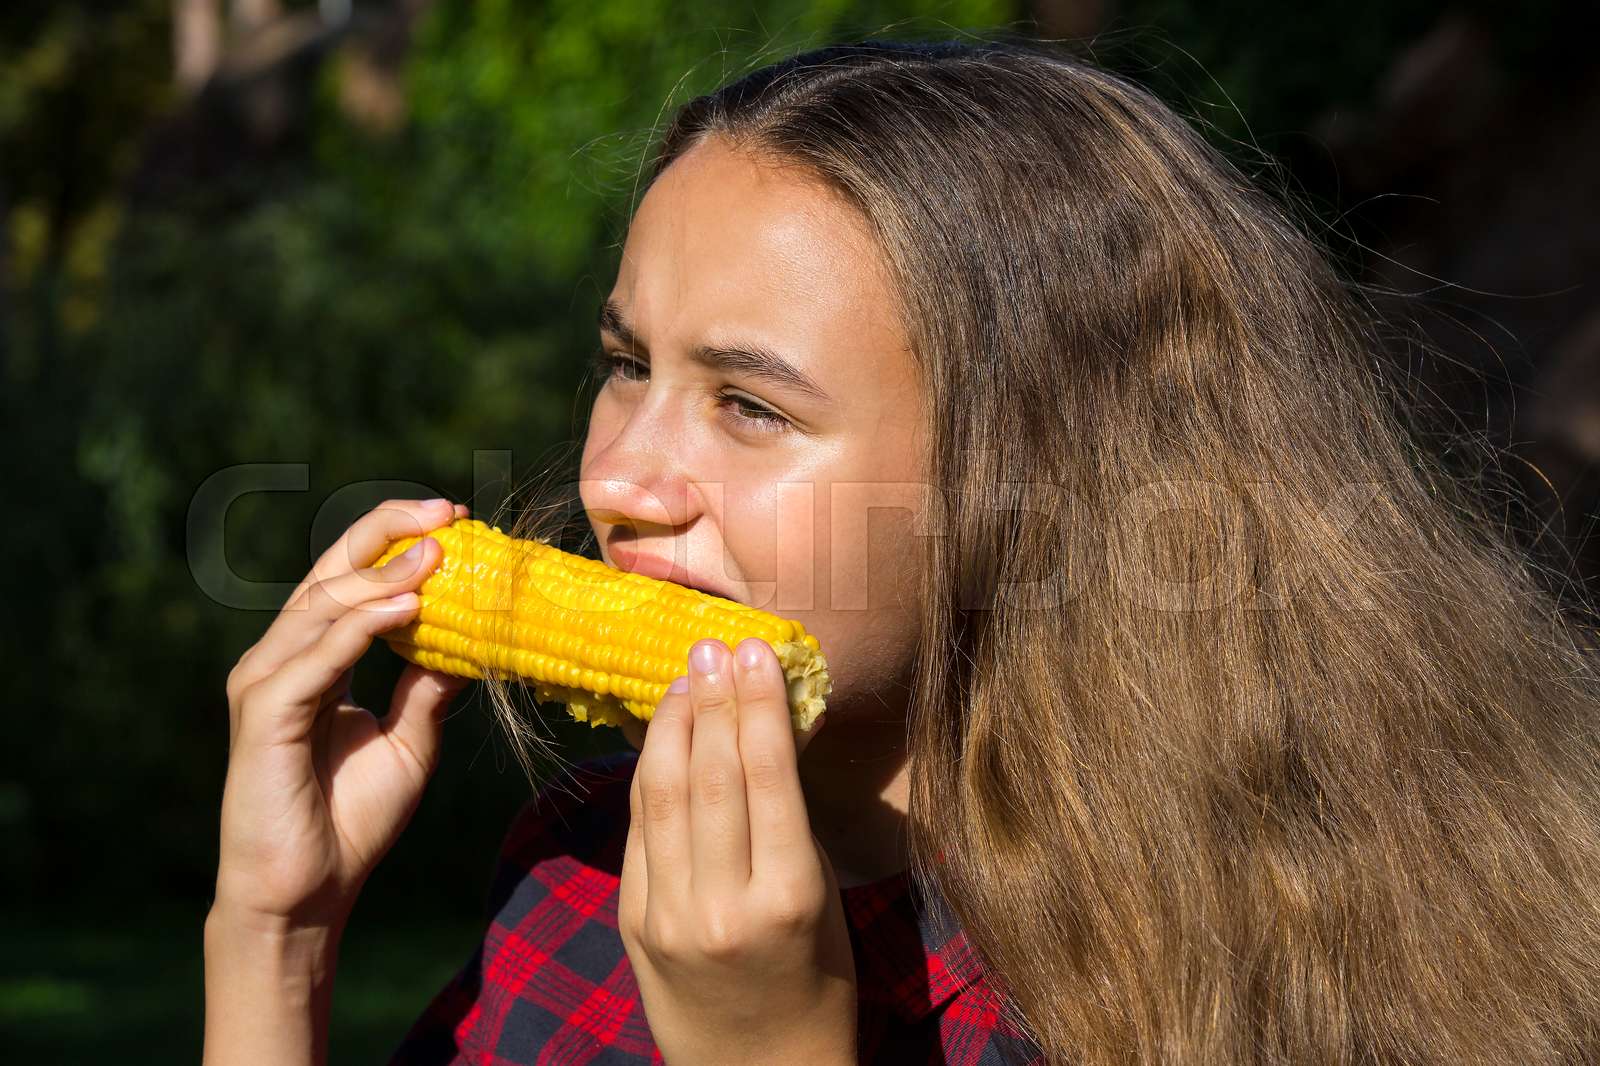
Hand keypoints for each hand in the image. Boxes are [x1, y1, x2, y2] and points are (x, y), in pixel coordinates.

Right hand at [213, 497, 470, 935]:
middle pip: (331, 571)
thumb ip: (428, 686)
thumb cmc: (350, 819)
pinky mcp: (265, 716)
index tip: (455, 519)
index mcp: (314, 657)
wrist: (307, 893)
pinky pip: (315, 659)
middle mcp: (283, 658)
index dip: (396, 541)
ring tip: (438, 554)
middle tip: (446, 513)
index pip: (350, 576)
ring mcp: (267, 683)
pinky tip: (406, 608)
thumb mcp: (409, 739)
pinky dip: (359, 628)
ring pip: (323, 606)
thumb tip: (473, 638)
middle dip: (388, 533)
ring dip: (382, 575)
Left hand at [618, 637, 854, 1065]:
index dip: (759, 707)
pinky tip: (664, 731)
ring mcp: (667, 914)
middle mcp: (720, 904)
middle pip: (708, 776)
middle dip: (712, 700)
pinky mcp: (633, 920)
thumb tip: (771, 729)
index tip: (758, 652)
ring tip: (688, 673)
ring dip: (673, 722)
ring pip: (661, 793)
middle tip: (717, 645)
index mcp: (786, 899)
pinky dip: (650, 769)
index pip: (766, 778)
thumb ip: (790, 822)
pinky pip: (640, 827)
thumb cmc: (818, 984)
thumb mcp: (823, 900)